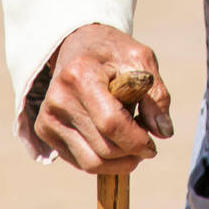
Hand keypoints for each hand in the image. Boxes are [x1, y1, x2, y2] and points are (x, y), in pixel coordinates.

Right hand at [34, 23, 173, 174]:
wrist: (78, 45)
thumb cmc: (113, 52)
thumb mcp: (141, 60)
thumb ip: (156, 95)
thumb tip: (164, 132)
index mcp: (82, 74)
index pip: (111, 123)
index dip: (137, 140)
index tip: (153, 144)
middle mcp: (59, 98)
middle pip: (103, 148)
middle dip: (131, 153)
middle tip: (146, 143)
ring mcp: (48, 117)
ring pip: (91, 163)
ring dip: (119, 162)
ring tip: (131, 144)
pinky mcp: (44, 131)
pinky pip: (80, 162)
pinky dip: (103, 160)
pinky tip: (113, 142)